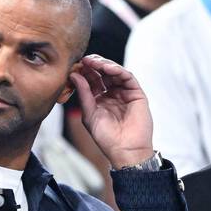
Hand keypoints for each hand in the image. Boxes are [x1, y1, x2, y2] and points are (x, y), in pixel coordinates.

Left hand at [70, 54, 153, 169]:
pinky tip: (107, 68)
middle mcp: (113, 94)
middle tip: (85, 60)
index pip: (92, 80)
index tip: (75, 66)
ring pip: (115, 72)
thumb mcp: (89, 114)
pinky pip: (127, 77)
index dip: (85, 72)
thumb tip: (74, 75)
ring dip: (104, 64)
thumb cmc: (106, 138)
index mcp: (100, 99)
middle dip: (94, 65)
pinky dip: (118, 70)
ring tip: (94, 62)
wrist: (125, 150)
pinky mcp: (136, 93)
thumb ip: (83, 94)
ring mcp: (125, 92)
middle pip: (103, 73)